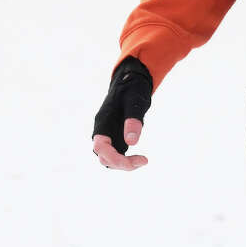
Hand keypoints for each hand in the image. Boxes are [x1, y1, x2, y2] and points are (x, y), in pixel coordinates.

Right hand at [92, 56, 152, 170]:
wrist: (130, 82)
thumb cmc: (132, 90)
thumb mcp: (135, 102)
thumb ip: (133, 120)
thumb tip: (132, 142)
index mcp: (103, 122)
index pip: (101, 148)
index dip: (117, 158)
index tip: (139, 159)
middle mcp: (102, 132)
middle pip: (103, 158)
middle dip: (122, 164)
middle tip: (144, 160)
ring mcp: (107, 136)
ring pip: (108, 159)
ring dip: (123, 164)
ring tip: (143, 160)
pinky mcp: (114, 138)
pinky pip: (115, 156)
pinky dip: (126, 161)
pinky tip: (140, 158)